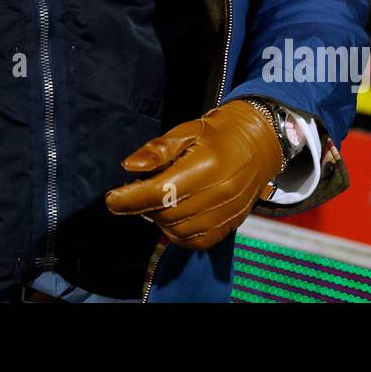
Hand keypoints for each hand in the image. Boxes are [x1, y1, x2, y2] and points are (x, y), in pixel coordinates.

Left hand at [104, 98, 282, 249]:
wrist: (259, 144)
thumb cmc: (218, 134)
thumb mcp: (187, 129)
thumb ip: (158, 149)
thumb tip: (129, 166)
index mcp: (205, 166)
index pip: (160, 192)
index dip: (130, 199)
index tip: (110, 199)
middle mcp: (218, 194)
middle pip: (166, 213)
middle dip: (142, 206)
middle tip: (136, 190)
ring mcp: (226, 213)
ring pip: (178, 231)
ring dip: (158, 219)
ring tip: (157, 199)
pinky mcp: (230, 226)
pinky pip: (195, 242)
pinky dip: (178, 233)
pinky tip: (173, 215)